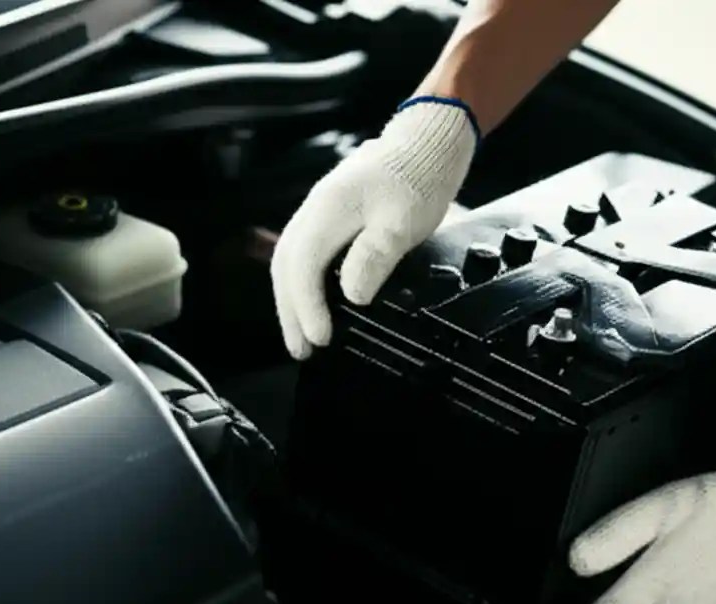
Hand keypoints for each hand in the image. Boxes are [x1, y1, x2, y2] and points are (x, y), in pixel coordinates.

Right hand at [270, 99, 476, 359]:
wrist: (429, 140)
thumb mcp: (402, 221)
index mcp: (327, 211)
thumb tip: (351, 295)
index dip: (308, 307)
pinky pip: (306, 252)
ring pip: (291, 260)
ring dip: (293, 300)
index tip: (321, 339)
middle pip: (286, 267)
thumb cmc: (419, 178)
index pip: (304, 268)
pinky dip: (304, 282)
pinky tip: (316, 300)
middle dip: (290, 313)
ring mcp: (321, 210)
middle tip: (301, 351)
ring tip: (303, 335)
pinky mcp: (334, 213)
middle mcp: (314, 210)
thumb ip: (373, 257)